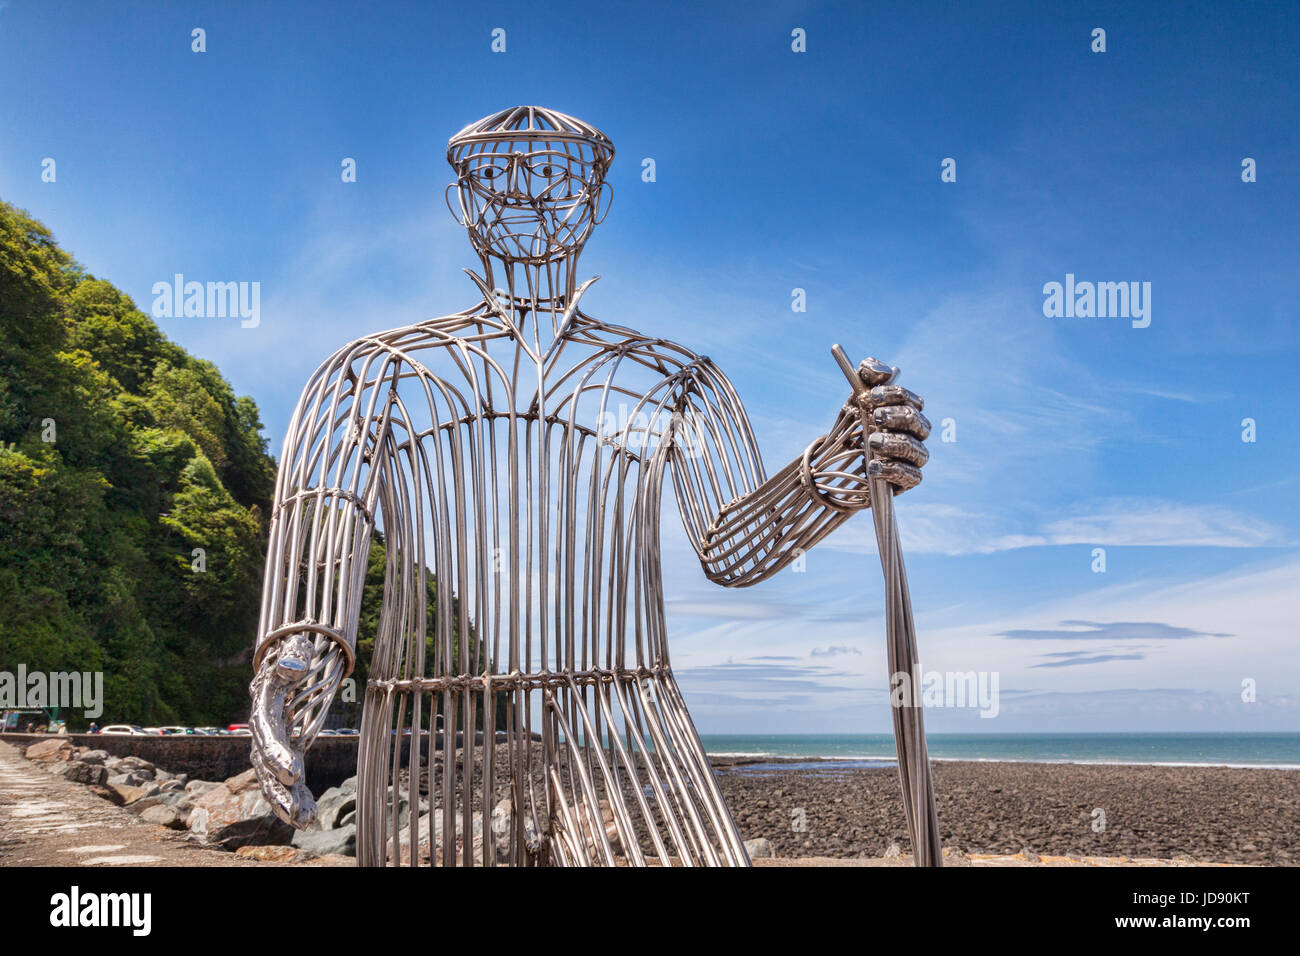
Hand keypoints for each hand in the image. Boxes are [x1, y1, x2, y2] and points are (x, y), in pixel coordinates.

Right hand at [249, 632, 318, 827]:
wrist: (287, 668)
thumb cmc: (292, 660)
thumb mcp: (292, 653)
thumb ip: (292, 660)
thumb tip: (292, 668)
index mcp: (264, 712)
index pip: (267, 737)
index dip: (278, 755)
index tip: (294, 772)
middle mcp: (264, 736)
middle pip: (266, 768)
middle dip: (278, 790)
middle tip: (294, 811)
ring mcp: (274, 751)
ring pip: (275, 782)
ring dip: (287, 803)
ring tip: (303, 822)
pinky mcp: (287, 759)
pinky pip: (290, 782)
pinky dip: (299, 799)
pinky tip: (309, 816)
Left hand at [848, 357, 930, 492]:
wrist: (841, 464)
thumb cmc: (855, 428)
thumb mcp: (855, 402)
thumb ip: (865, 379)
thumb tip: (875, 367)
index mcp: (906, 411)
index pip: (911, 400)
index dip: (895, 395)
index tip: (872, 396)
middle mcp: (915, 433)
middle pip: (917, 422)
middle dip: (897, 417)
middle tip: (875, 417)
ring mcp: (913, 458)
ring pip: (916, 449)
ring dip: (894, 444)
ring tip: (871, 442)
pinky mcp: (908, 480)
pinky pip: (912, 477)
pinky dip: (893, 471)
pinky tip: (873, 468)